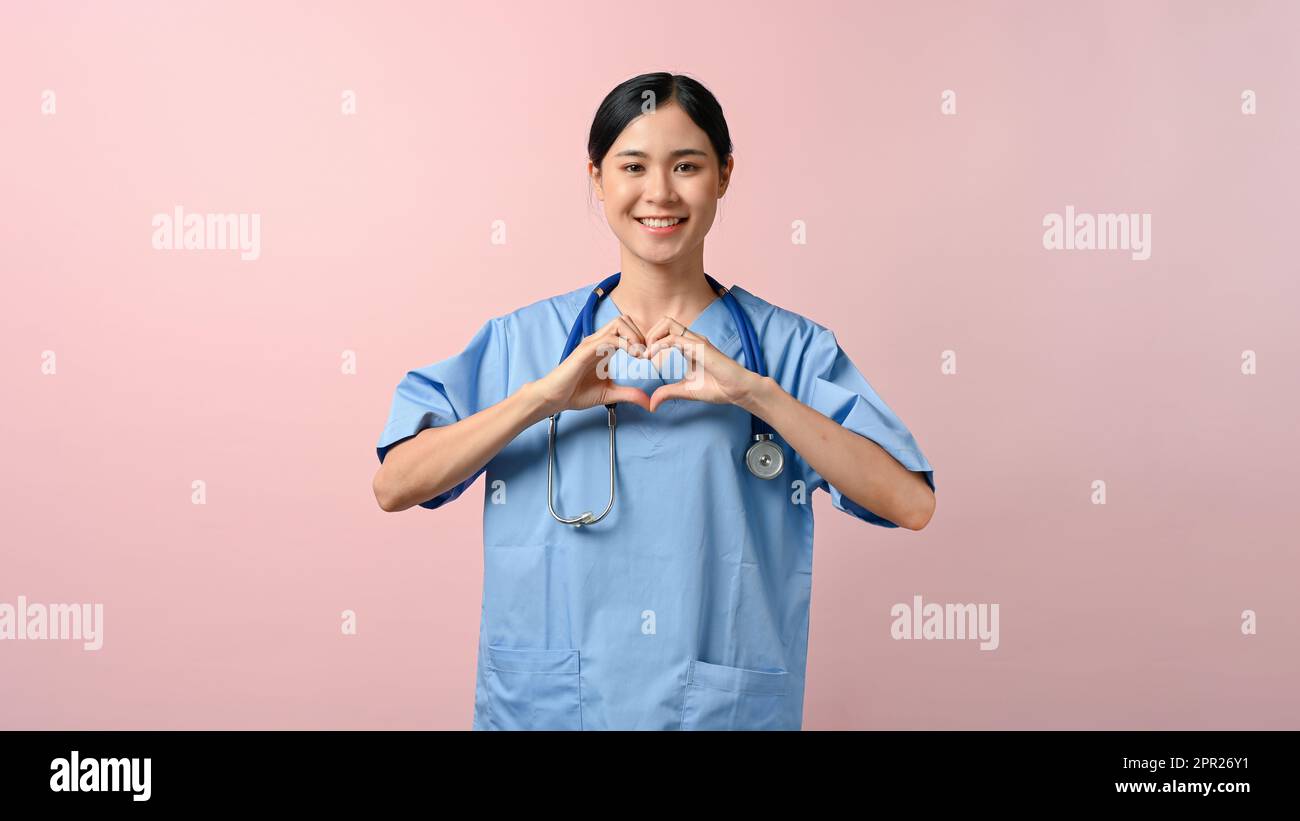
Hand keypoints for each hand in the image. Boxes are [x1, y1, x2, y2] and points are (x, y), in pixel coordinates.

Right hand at [531, 315, 653, 416]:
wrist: (555, 398)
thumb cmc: (577, 393)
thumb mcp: (610, 394)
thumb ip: (629, 395)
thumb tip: (648, 403)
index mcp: (605, 348)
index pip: (628, 329)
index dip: (642, 339)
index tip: (649, 358)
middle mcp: (599, 341)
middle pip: (625, 319)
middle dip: (640, 334)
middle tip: (645, 354)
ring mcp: (592, 344)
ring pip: (619, 323)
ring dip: (634, 336)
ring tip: (640, 355)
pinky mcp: (586, 351)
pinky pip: (609, 339)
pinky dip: (625, 344)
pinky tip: (632, 357)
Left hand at [641, 316, 765, 412]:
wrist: (738, 391)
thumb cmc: (718, 388)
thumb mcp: (685, 391)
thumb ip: (668, 393)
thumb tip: (651, 403)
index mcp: (689, 346)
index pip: (666, 331)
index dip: (651, 341)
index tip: (642, 357)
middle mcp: (692, 339)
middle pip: (665, 321)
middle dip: (649, 334)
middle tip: (642, 353)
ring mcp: (696, 341)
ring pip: (668, 323)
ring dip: (652, 336)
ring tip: (646, 354)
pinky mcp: (700, 347)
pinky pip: (675, 338)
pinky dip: (659, 345)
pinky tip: (652, 357)